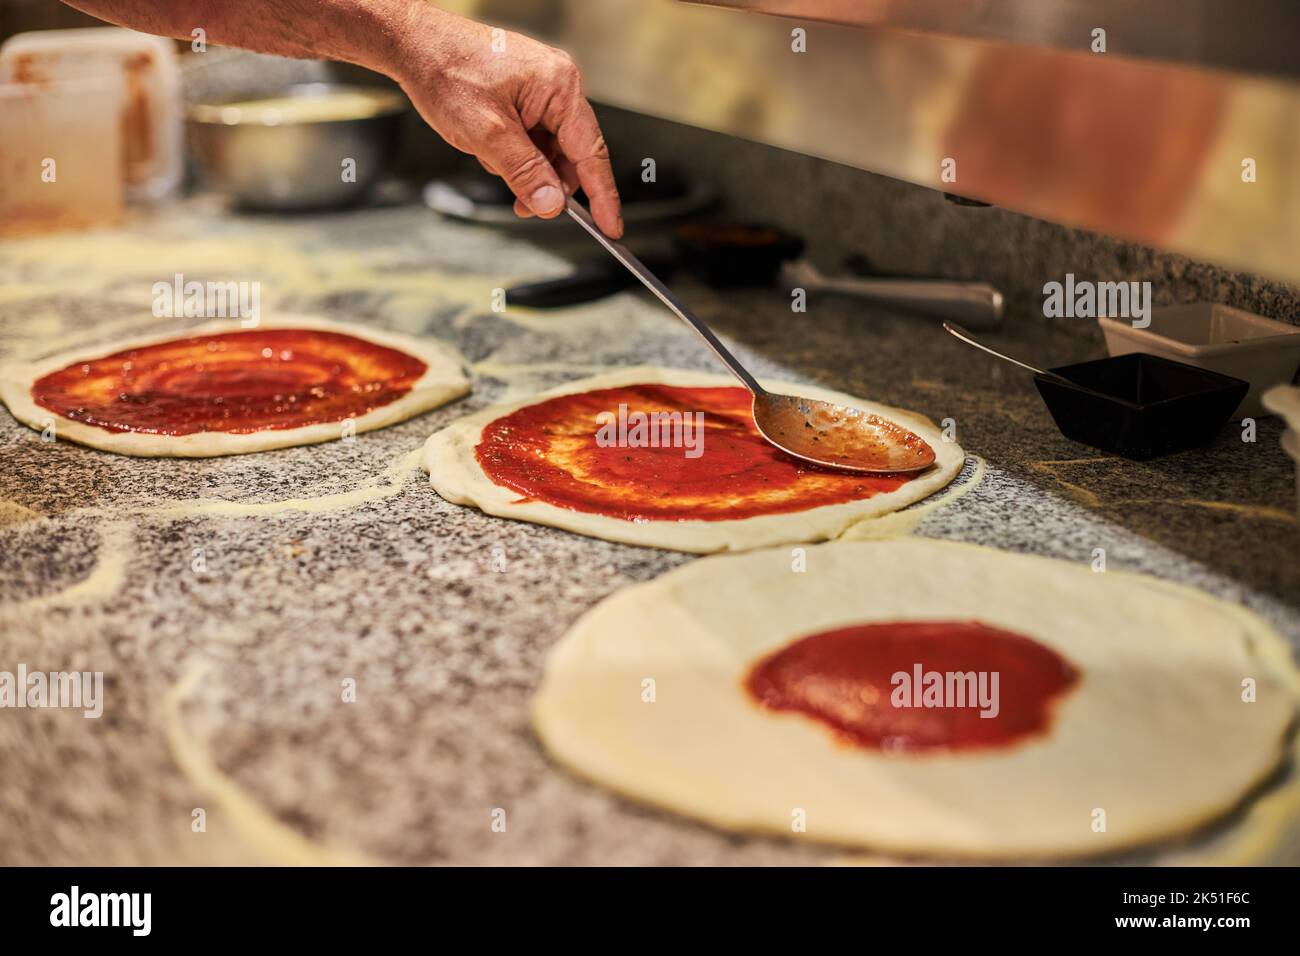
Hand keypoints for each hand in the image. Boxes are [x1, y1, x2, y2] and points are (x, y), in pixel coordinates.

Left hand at [392, 6, 622, 236]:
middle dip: (548, 183)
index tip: (610, 227)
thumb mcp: (487, 134)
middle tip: (526, 206)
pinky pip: (532, 138)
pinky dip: (515, 154)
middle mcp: (557, 86)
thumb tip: (551, 204)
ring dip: (526, 169)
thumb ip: (524, 172)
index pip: (591, 152)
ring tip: (493, 162)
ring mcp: (541, 90)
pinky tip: (491, 150)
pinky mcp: (524, 96)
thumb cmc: (448, 71)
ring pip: (549, 150)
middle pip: (571, 155)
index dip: (602, 196)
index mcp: (560, 87)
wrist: (415, 45)